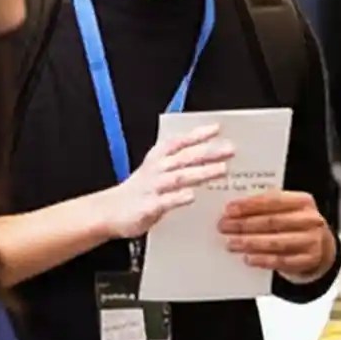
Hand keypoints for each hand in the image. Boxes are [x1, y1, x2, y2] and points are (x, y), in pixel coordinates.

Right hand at [101, 125, 233, 239]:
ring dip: (201, 172)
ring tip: (221, 170)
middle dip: (209, 152)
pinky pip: (165, 202)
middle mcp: (157, 169)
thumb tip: (208, 153)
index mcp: (159, 158)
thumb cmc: (140, 190)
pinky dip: (178, 198)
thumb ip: (179, 161)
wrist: (110, 211)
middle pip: (185, 157)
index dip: (198, 134)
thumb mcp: (157, 168)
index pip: (180, 142)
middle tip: (230, 150)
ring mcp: (153, 188)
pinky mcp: (148, 206)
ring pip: (179, 177)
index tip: (217, 128)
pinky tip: (192, 196)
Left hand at [218, 191, 335, 282]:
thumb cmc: (296, 224)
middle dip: (244, 224)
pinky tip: (248, 258)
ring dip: (250, 243)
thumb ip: (266, 207)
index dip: (249, 205)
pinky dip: (262, 260)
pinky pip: (281, 261)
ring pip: (275, 242)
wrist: (321, 247)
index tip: (230, 209)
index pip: (273, 200)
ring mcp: (311, 241)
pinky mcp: (308, 261)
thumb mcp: (288, 210)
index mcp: (303, 201)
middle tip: (224, 226)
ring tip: (231, 243)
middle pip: (272, 221)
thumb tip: (235, 209)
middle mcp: (310, 220)